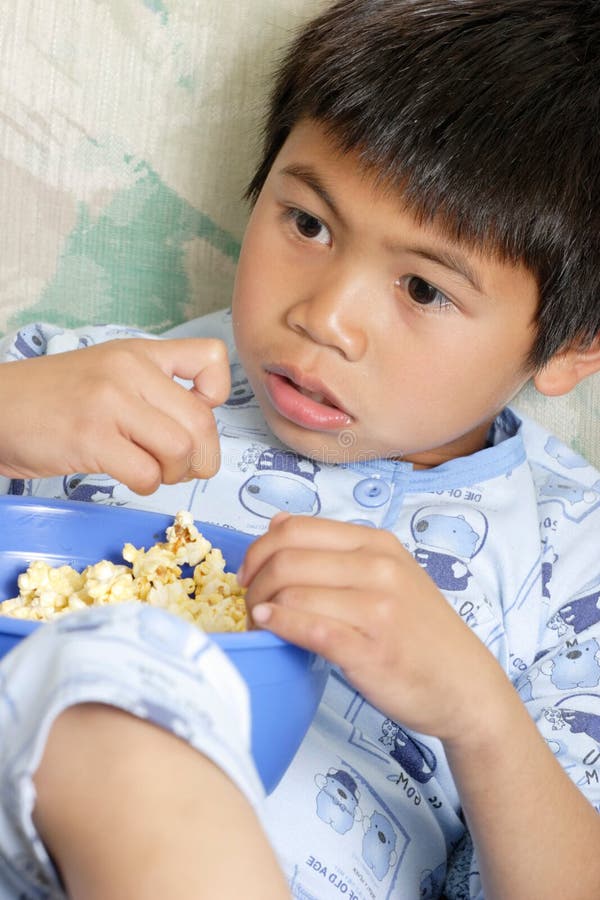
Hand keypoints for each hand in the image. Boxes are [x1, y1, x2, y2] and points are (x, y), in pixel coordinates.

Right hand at [0, 338, 229, 493]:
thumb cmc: (53, 399)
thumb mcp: (108, 373)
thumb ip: (154, 390)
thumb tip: (200, 430)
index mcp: (139, 352)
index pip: (212, 358)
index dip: (216, 395)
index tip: (195, 413)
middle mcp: (129, 371)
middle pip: (203, 421)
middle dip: (202, 457)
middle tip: (183, 467)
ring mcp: (109, 403)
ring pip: (180, 449)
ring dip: (173, 474)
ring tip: (152, 472)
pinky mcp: (90, 437)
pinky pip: (146, 474)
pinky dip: (146, 486)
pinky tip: (129, 478)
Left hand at [240, 513, 506, 741]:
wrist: (465, 686)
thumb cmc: (419, 633)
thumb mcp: (387, 574)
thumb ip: (333, 549)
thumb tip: (277, 522)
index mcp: (377, 544)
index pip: (296, 528)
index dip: (259, 549)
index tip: (248, 573)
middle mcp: (378, 568)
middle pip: (286, 558)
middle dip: (253, 581)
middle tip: (246, 603)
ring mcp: (376, 608)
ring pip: (291, 591)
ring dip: (259, 609)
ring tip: (256, 625)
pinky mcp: (369, 649)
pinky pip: (308, 627)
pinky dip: (278, 625)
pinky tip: (267, 628)